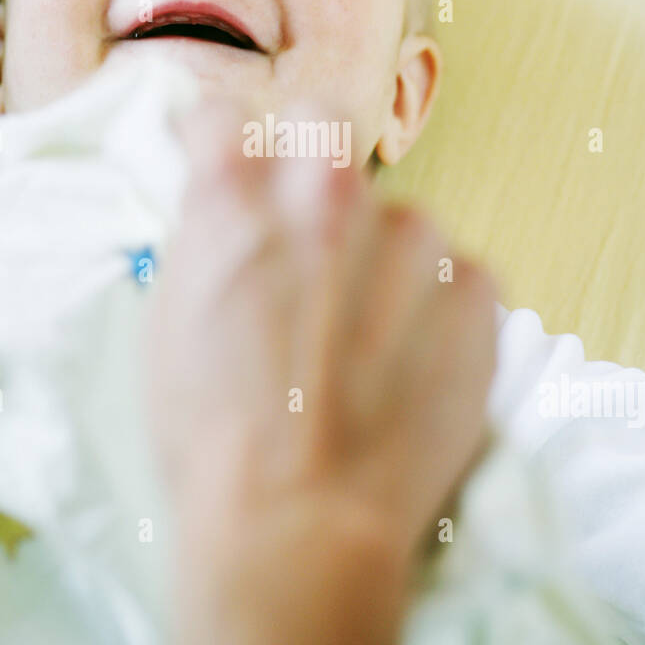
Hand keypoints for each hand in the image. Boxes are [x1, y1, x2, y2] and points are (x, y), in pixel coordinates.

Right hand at [147, 94, 496, 579]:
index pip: (224, 117)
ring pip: (400, 215)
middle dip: (309, 157)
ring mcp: (411, 239)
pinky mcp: (475, 291)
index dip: (222, 147)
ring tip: (366, 339)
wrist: (297, 527)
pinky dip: (438, 307)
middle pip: (323, 124)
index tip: (230, 171)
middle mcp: (325, 195)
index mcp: (235, 196)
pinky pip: (457, 274)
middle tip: (306, 225)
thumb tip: (227, 213)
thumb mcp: (169, 323)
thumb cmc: (210, 441)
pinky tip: (412, 365)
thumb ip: (207, 244)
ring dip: (383, 254)